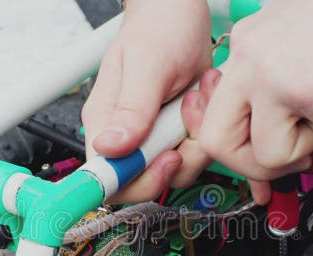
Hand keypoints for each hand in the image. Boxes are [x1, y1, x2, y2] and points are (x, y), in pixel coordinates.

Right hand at [81, 0, 211, 203]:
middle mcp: (127, 134)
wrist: (180, 10)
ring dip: (198, 139)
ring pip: (178, 168)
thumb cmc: (158, 28)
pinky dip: (208, 130)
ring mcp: (153, 135)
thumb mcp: (148, 66)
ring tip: (198, 99)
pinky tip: (204, 98)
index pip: (107, 177)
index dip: (137, 181)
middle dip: (179, 158)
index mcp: (105, 121)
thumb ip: (132, 110)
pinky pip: (195, 151)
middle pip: (147, 179)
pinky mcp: (176, 132)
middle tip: (190, 124)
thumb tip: (111, 148)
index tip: (167, 158)